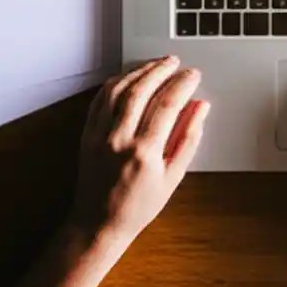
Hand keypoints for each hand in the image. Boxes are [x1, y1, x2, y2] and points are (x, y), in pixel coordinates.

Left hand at [71, 56, 208, 242]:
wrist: (99, 223)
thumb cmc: (138, 206)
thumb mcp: (173, 177)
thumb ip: (188, 138)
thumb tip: (200, 107)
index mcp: (144, 152)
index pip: (168, 104)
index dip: (183, 84)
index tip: (193, 75)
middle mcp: (119, 139)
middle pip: (142, 90)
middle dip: (161, 70)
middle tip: (175, 63)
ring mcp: (99, 135)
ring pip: (118, 89)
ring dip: (138, 71)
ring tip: (155, 65)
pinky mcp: (86, 134)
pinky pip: (100, 99)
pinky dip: (116, 83)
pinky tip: (129, 78)